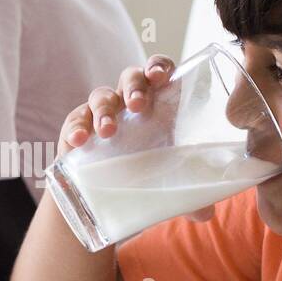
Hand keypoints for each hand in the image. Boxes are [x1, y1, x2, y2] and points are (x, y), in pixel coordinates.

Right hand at [56, 57, 214, 222]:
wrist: (102, 198)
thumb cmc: (143, 176)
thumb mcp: (168, 184)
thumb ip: (189, 198)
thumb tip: (206, 213)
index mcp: (156, 106)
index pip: (159, 72)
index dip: (160, 67)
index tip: (162, 78)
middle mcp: (128, 103)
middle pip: (130, 78)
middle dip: (134, 87)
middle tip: (137, 106)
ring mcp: (101, 114)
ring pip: (102, 97)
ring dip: (105, 110)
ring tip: (108, 132)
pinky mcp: (76, 129)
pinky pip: (75, 120)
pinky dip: (76, 127)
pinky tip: (79, 140)